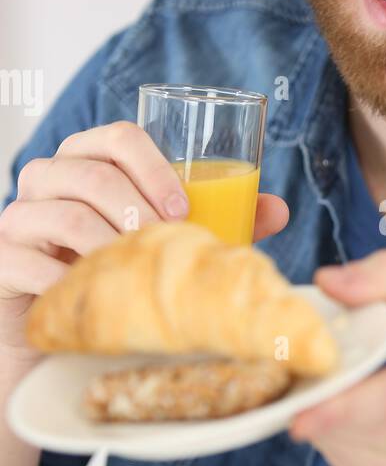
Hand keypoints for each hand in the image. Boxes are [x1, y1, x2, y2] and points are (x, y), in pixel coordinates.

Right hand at [0, 120, 288, 365]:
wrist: (57, 329)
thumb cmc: (117, 272)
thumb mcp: (168, 244)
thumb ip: (217, 221)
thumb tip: (278, 209)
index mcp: (90, 159)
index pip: (117, 135)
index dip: (153, 167)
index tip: (183, 208)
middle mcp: (47, 177)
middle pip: (91, 174)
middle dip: (136, 210)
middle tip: (164, 246)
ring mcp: (17, 216)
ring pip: (62, 216)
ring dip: (108, 247)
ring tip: (134, 273)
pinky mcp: (0, 258)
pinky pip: (28, 263)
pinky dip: (67, 282)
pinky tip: (93, 299)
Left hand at [288, 249, 385, 465]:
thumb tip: (327, 280)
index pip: (383, 402)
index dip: (335, 408)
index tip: (299, 413)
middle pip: (345, 424)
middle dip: (321, 397)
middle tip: (319, 371)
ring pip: (336, 446)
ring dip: (329, 420)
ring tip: (354, 396)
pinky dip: (344, 444)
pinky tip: (370, 429)